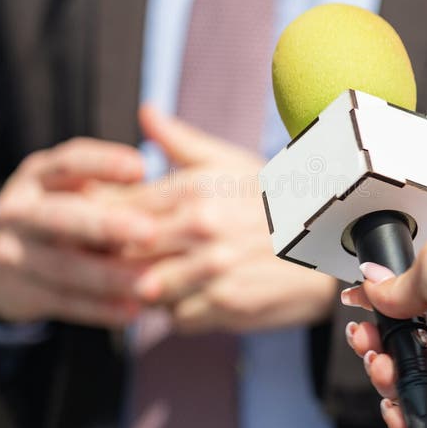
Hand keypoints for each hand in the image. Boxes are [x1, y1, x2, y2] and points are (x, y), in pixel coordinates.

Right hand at [0, 138, 158, 326]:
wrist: (9, 261)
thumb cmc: (68, 214)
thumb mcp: (80, 191)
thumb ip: (117, 191)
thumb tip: (179, 190)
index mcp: (38, 174)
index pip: (69, 162)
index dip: (103, 162)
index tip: (143, 167)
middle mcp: (19, 209)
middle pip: (61, 215)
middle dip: (106, 224)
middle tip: (151, 232)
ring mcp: (12, 252)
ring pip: (64, 266)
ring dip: (110, 277)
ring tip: (152, 284)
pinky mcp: (20, 291)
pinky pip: (63, 301)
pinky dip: (99, 309)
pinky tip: (132, 312)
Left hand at [96, 105, 336, 332]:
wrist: (329, 245)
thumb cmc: (271, 200)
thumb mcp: (230, 162)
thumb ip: (179, 142)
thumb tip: (145, 110)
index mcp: (193, 187)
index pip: (118, 207)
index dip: (99, 219)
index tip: (97, 226)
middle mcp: (200, 226)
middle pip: (124, 251)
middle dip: (115, 258)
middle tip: (120, 259)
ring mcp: (213, 268)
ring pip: (145, 289)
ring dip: (147, 288)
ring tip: (162, 278)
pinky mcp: (227, 304)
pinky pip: (176, 317)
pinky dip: (178, 311)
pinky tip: (193, 296)